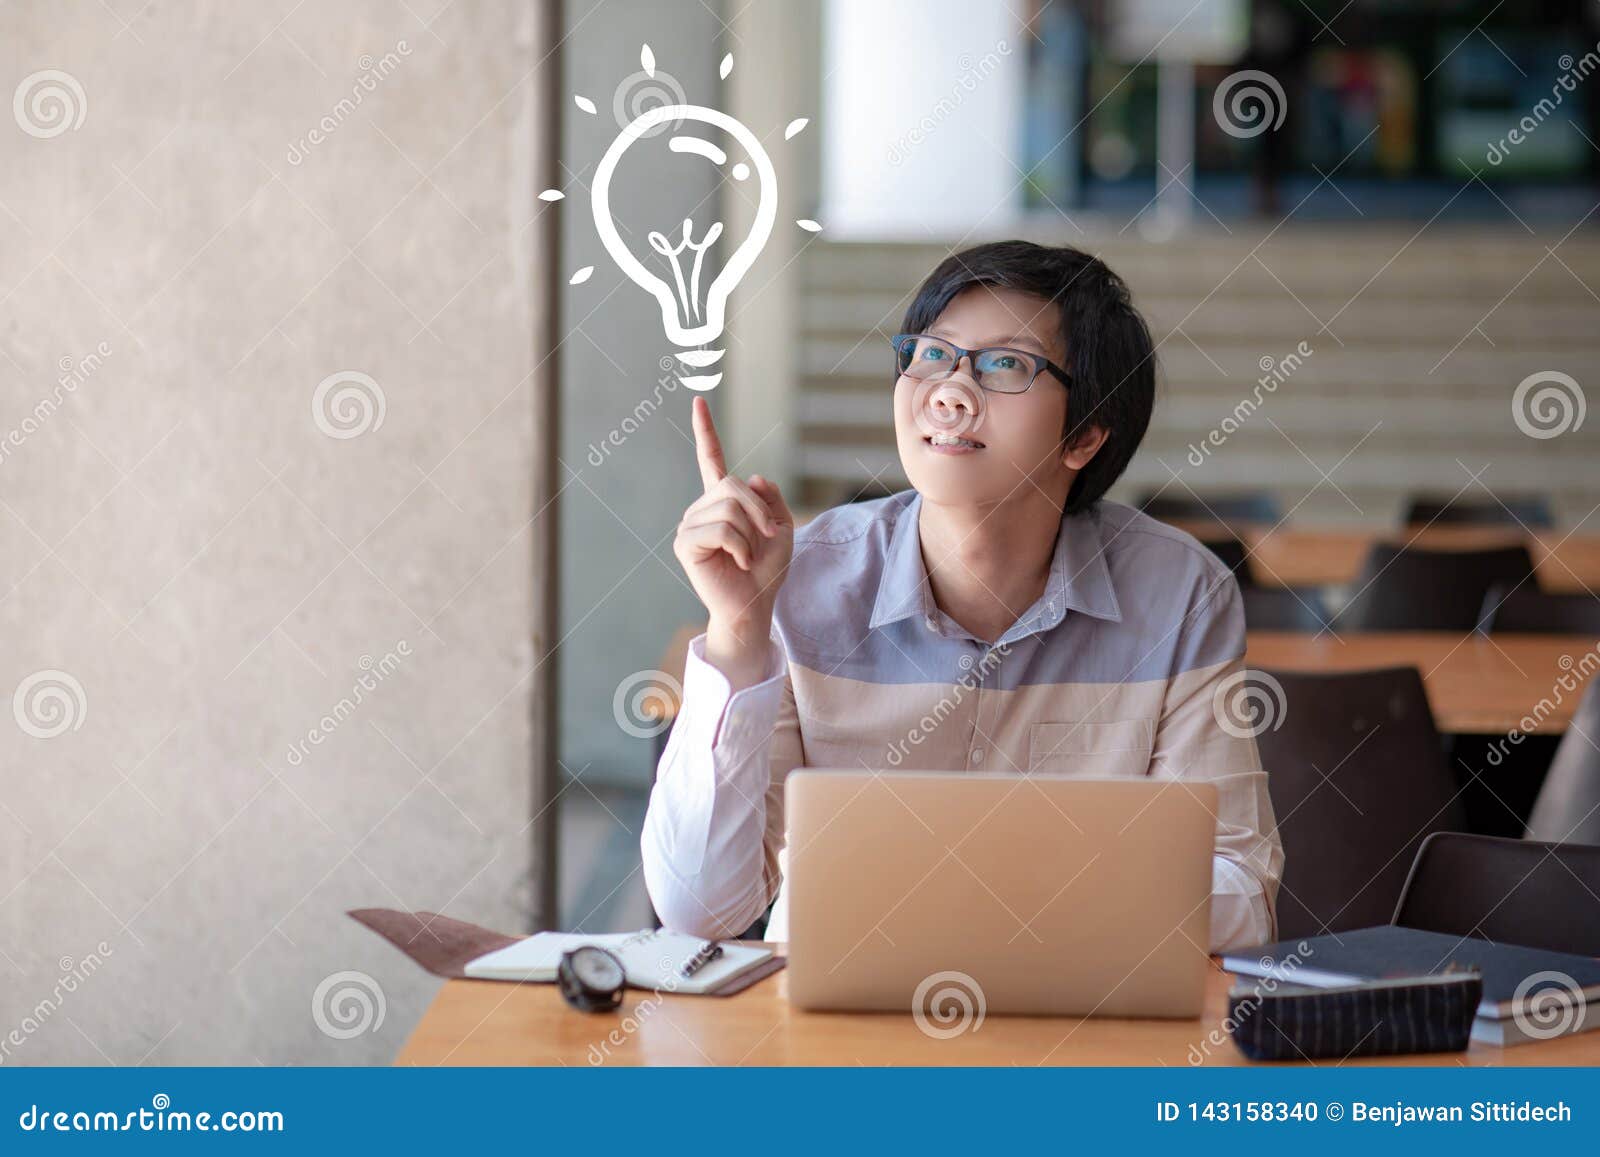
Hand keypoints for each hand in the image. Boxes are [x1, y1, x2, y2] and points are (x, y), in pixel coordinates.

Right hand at [673, 396, 793, 687]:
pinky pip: (721, 529)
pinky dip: (740, 546)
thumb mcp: (783, 528)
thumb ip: (772, 498)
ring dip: (751, 534)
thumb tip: (753, 477)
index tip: (698, 402)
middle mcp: (701, 508)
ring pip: (729, 507)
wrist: (754, 606)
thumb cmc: (766, 571)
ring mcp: (690, 524)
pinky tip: (738, 562)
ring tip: (748, 556)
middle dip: (759, 511)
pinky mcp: (686, 543)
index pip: (711, 459)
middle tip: (766, 537)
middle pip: (732, 485)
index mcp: (722, 501)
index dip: (706, 431)